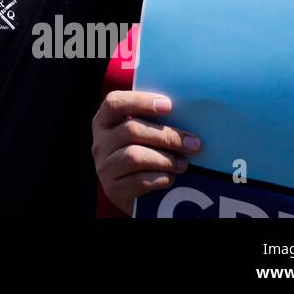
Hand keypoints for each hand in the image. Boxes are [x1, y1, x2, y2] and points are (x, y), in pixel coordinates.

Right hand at [92, 90, 201, 215]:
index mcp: (104, 121)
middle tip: (193, 144)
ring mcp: (104, 167)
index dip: (140, 101)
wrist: (133, 192)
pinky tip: (170, 178)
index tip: (168, 105)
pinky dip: (161, 178)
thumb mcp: (142, 134)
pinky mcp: (113, 189)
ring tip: (183, 164)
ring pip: (135, 156)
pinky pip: (140, 181)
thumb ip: (154, 122)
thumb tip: (187, 115)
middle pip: (131, 130)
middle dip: (166, 136)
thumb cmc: (143, 153)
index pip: (114, 103)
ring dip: (166, 160)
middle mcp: (100, 142)